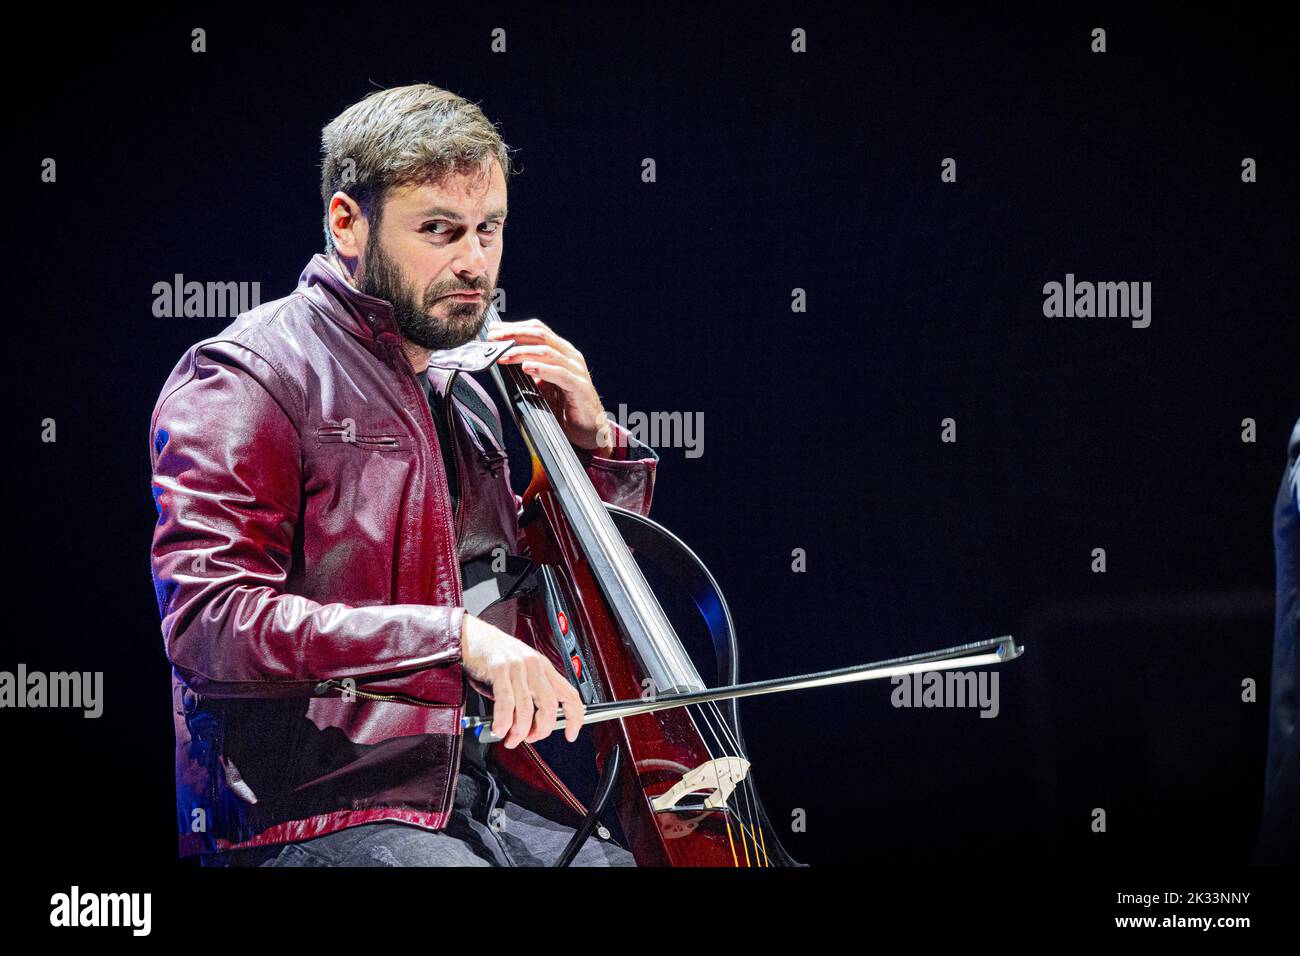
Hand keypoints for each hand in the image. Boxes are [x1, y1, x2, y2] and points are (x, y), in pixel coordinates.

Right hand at [459, 613, 585, 747]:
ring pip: (526, 708)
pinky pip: (505, 702)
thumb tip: (532, 726)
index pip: (569, 694)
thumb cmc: (494, 657)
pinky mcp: (499, 668)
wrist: (471, 636)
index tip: (571, 734)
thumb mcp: (519, 673)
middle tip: (529, 738)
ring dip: (518, 731)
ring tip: (510, 739)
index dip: (574, 717)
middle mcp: (534, 666)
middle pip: (549, 705)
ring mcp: (517, 667)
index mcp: (544, 667)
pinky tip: (499, 729)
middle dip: (541, 729)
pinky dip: (503, 721)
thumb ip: (529, 694)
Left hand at [486, 318, 613, 455]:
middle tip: (493, 337)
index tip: (493, 329)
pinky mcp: (580, 387)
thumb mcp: (543, 384)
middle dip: (514, 334)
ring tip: (503, 356)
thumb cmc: (565, 407)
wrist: (590, 430)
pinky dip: (542, 369)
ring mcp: (576, 370)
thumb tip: (503, 360)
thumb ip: (529, 370)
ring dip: (521, 352)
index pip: (538, 330)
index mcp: (561, 352)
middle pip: (540, 336)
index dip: (515, 327)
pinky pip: (560, 374)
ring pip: (547, 352)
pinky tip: (527, 368)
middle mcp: (570, 356)